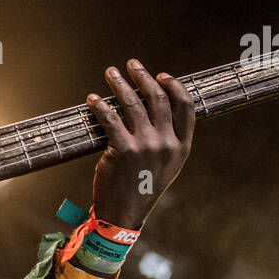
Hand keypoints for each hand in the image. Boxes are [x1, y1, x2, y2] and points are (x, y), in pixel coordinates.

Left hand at [84, 59, 193, 228]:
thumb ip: (166, 139)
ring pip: (133, 104)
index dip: (174, 86)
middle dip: (143, 76)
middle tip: (132, 64)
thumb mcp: (164, 165)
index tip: (162, 75)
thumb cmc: (141, 187)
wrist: (123, 214)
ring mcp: (145, 146)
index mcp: (182, 146)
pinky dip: (100, 106)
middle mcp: (167, 143)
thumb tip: (152, 106)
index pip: (186, 106)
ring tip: (111, 73)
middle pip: (158, 98)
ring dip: (120, 84)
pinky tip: (92, 100)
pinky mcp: (122, 150)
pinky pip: (110, 119)